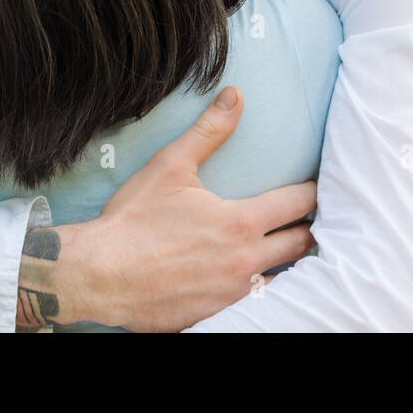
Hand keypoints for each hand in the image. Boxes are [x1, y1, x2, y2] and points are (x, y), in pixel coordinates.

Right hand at [19, 86, 316, 332]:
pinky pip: (254, 302)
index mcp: (240, 223)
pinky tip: (252, 276)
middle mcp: (245, 262)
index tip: (316, 185)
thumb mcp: (170, 166)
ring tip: (287, 246)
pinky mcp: (215, 316)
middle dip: (308, 227)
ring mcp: (232, 294)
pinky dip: (261, 287)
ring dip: (288, 260)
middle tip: (310, 216)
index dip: (313, 191)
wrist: (96, 275)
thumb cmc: (132, 220)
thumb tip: (235, 96)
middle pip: (301, 244)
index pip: (299, 204)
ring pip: (283, 277)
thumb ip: (209, 131)